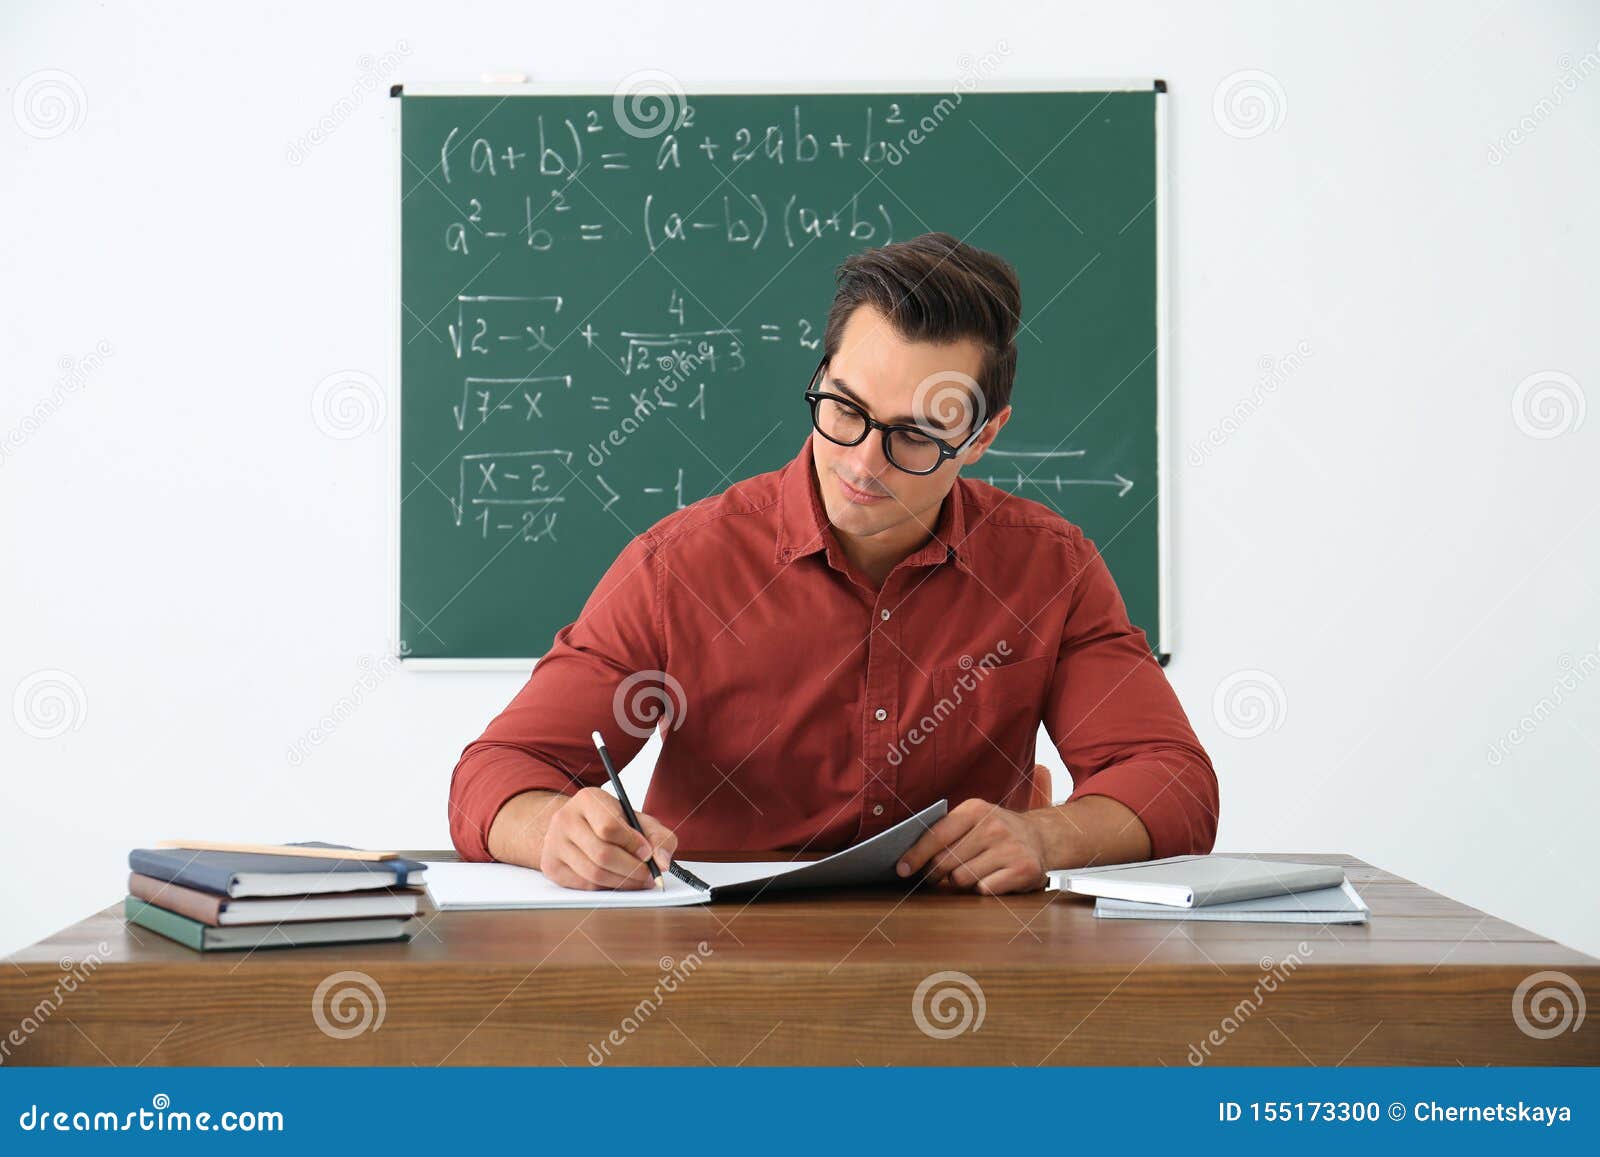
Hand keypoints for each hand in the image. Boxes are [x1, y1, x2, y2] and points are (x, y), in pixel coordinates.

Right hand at [539, 787, 677, 890]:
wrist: (575, 826)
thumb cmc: (611, 822)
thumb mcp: (638, 820)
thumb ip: (658, 836)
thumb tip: (664, 862)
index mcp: (588, 799)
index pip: (610, 826)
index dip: (632, 844)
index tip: (648, 854)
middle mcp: (565, 818)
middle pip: (602, 854)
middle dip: (631, 869)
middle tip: (649, 875)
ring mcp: (553, 843)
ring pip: (593, 873)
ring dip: (622, 882)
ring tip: (638, 880)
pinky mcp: (550, 865)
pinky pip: (583, 885)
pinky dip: (606, 887)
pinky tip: (617, 881)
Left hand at [896, 798, 1050, 894]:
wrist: (1041, 837)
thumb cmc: (996, 832)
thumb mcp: (973, 819)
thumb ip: (945, 832)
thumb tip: (909, 859)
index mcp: (976, 809)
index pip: (937, 835)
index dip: (916, 855)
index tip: (902, 869)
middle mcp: (994, 826)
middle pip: (946, 861)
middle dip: (935, 873)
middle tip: (936, 876)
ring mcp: (1010, 848)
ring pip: (962, 878)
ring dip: (961, 881)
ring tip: (972, 872)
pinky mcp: (1024, 869)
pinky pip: (984, 890)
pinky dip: (982, 889)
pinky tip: (992, 878)